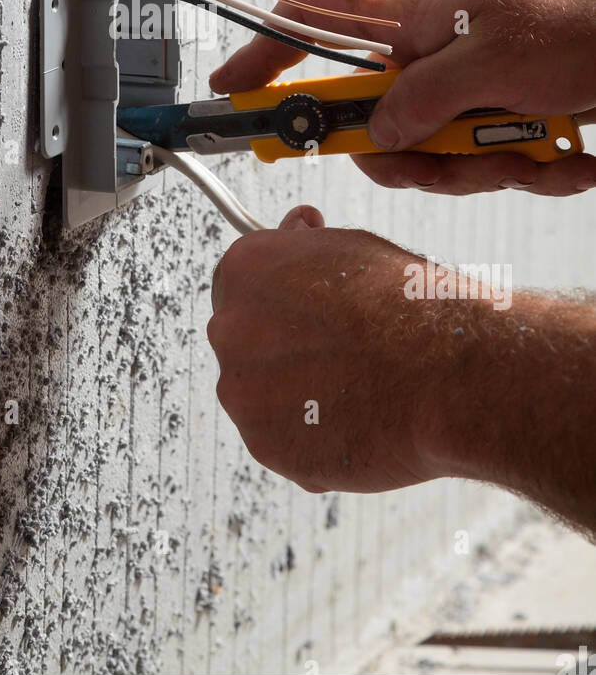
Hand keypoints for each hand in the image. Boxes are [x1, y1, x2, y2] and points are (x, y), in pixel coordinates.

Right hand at [209, 0, 595, 195]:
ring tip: (540, 149)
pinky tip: (575, 156)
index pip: (312, 21)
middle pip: (378, 123)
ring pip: (441, 157)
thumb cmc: (579, 13)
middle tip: (440, 162)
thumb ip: (422, 102)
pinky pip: (498, 165)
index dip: (264, 52)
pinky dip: (540, 169)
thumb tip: (377, 137)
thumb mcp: (490, 61)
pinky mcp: (511, 117)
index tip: (233, 91)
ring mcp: (472, 90)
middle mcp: (433, 57)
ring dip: (493, 169)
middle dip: (415, 160)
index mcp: (411, 23)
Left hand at [209, 207, 595, 531]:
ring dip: (297, 398)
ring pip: (261, 397)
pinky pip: (281, 443)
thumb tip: (294, 228)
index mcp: (244, 269)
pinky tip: (358, 426)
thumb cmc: (410, 306)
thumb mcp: (352, 246)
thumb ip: (304, 246)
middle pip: (245, 343)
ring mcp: (241, 392)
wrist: (447, 374)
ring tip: (359, 393)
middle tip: (343, 356)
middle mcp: (228, 328)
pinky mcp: (264, 446)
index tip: (307, 311)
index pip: (239, 284)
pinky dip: (312, 441)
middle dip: (284, 351)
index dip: (278, 299)